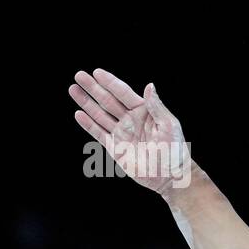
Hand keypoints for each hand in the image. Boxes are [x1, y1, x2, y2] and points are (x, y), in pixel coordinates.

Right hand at [70, 69, 191, 192]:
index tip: (96, 72)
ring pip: (100, 114)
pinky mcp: (115, 147)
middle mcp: (130, 120)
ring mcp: (121, 133)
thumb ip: (156, 106)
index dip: (110, 82)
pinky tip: (78, 114)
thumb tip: (149, 85)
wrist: (170, 176)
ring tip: (73, 89)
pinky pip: (98, 133)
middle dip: (93, 88)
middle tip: (79, 75)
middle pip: (108, 100)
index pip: (124, 93)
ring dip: (86, 103)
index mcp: (144, 111)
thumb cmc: (175, 150)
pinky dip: (88, 124)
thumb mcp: (169, 126)